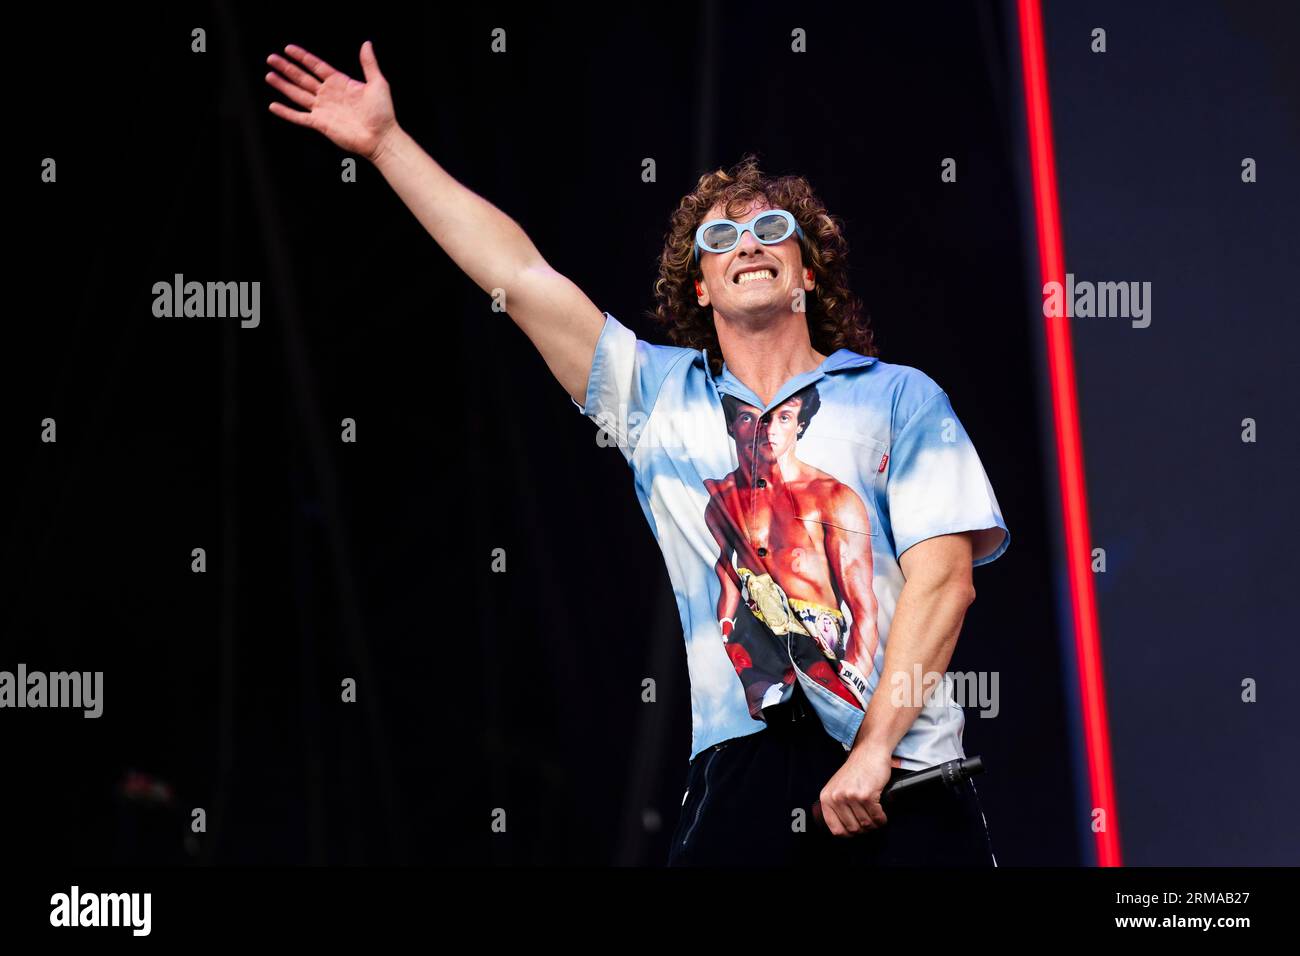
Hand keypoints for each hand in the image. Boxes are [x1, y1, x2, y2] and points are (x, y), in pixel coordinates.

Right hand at [265, 41, 398, 162]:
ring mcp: (323, 109)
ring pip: (298, 94)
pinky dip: (286, 112)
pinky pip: (299, 117)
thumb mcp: (378, 83)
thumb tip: (366, 44)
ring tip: (269, 75)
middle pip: (302, 78)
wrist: (381, 138)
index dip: (302, 57)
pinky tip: (274, 106)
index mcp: (340, 83)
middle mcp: (328, 94)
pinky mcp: (320, 124)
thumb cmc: (383, 113)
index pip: (316, 66)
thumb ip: (369, 64)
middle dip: (286, 68)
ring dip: (283, 85)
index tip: (289, 49)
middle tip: (271, 58)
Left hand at [816, 745, 901, 836]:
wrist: (869, 752)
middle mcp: (836, 798)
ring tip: (876, 816)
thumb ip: (836, 805)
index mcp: (826, 798)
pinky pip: (876, 817)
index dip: (848, 833)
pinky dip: (882, 818)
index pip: (835, 829)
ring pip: (866, 824)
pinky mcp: (866, 795)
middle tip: (870, 821)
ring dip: (874, 824)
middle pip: (853, 829)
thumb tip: (843, 830)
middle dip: (864, 828)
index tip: (856, 830)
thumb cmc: (856, 770)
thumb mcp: (837, 787)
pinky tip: (882, 813)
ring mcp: (850, 796)